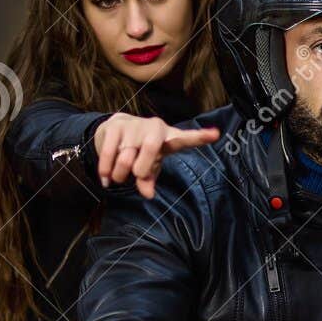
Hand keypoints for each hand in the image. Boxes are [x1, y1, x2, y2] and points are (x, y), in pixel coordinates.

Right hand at [93, 113, 219, 198]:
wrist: (115, 128)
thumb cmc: (140, 151)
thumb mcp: (149, 166)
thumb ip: (149, 179)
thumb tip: (148, 194)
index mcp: (168, 138)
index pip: (186, 138)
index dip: (200, 137)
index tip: (216, 134)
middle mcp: (153, 128)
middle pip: (151, 149)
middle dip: (141, 169)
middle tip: (135, 176)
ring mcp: (134, 126)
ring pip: (126, 157)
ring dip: (120, 174)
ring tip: (118, 177)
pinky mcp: (115, 127)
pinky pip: (108, 154)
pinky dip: (105, 170)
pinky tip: (105, 178)